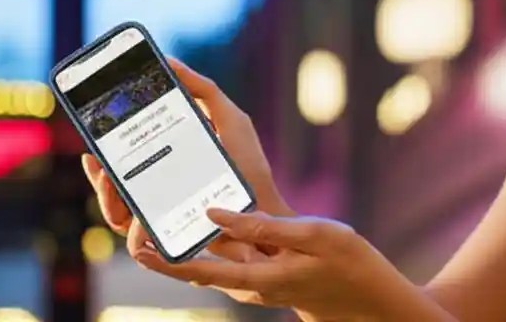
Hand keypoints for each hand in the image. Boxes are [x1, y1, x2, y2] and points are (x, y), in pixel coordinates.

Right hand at [81, 59, 293, 268]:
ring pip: (115, 214)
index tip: (94, 134)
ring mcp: (162, 219)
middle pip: (111, 187)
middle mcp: (159, 193)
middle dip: (98, 173)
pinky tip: (131, 211)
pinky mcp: (171, 240)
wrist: (267, 207)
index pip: (124, 159)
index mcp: (166, 163)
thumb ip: (203, 89)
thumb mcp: (229, 119)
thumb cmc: (248, 164)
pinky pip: (135, 240)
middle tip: (96, 156)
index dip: (103, 148)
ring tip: (109, 176)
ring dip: (105, 195)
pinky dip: (126, 224)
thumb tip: (169, 62)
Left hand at [133, 209, 451, 321]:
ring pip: (213, 259)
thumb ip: (264, 226)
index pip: (199, 272)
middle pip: (197, 266)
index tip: (136, 248)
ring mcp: (256, 279)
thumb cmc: (348, 263)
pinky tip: (210, 214)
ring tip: (164, 210)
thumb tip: (216, 215)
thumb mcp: (314, 235)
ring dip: (188, 241)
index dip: (164, 262)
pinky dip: (215, 238)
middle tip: (138, 220)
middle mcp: (249, 283)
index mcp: (258, 277)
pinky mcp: (265, 272)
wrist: (369, 296)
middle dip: (166, 248)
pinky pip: (231, 256)